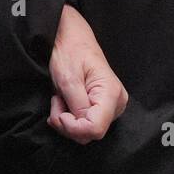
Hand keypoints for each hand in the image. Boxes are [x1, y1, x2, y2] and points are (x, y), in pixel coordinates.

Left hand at [47, 3, 127, 143]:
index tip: (60, 113)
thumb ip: (77, 106)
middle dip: (68, 124)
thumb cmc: (71, 53)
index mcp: (111, 93)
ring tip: (60, 100)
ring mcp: (112, 106)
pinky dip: (71, 119)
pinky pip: (87, 125)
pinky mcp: (104, 107)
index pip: (95, 129)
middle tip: (56, 104)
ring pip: (88, 131)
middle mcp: (117, 102)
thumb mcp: (68, 80)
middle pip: (91, 133)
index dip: (73, 127)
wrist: (74, 40)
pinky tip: (66, 104)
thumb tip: (81, 126)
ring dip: (68, 121)